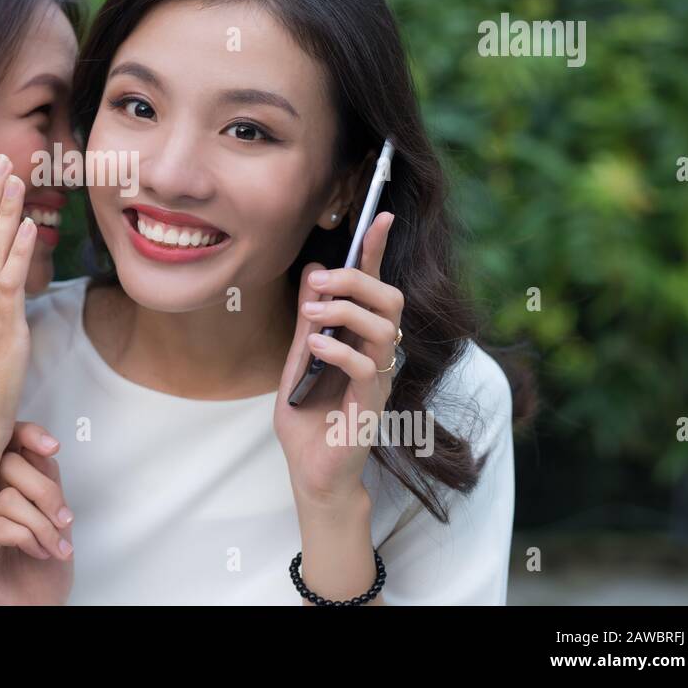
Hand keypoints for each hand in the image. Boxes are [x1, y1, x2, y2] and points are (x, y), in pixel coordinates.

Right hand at [0, 421, 73, 605]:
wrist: (37, 608)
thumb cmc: (43, 570)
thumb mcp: (56, 518)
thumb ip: (48, 482)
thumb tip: (45, 449)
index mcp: (1, 484)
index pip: (6, 442)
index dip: (28, 433)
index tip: (52, 446)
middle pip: (8, 463)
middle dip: (46, 491)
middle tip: (63, 519)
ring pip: (7, 496)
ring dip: (42, 524)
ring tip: (54, 546)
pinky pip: (0, 525)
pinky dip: (28, 538)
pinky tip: (36, 552)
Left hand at [274, 211, 402, 506]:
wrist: (311, 472)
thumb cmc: (308, 417)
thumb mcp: (298, 360)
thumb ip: (308, 321)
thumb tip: (312, 272)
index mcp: (360, 338)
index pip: (375, 286)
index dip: (378, 250)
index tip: (380, 215)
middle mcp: (378, 353)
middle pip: (389, 298)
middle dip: (356, 279)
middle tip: (318, 282)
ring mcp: (380, 378)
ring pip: (386, 326)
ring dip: (346, 311)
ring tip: (312, 315)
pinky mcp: (373, 405)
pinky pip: (368, 366)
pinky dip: (340, 349)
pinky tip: (316, 347)